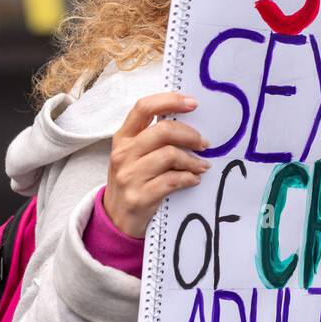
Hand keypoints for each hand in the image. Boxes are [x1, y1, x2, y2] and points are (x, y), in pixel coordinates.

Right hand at [104, 92, 210, 237]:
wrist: (116, 220)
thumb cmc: (133, 181)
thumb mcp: (134, 155)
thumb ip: (154, 138)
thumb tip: (190, 123)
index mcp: (123, 137)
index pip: (144, 107)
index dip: (170, 101)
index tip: (193, 104)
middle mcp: (123, 153)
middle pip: (163, 131)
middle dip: (190, 135)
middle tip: (204, 144)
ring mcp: (129, 176)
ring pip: (170, 155)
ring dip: (193, 161)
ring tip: (202, 166)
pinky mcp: (139, 197)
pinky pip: (172, 180)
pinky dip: (188, 178)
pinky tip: (194, 180)